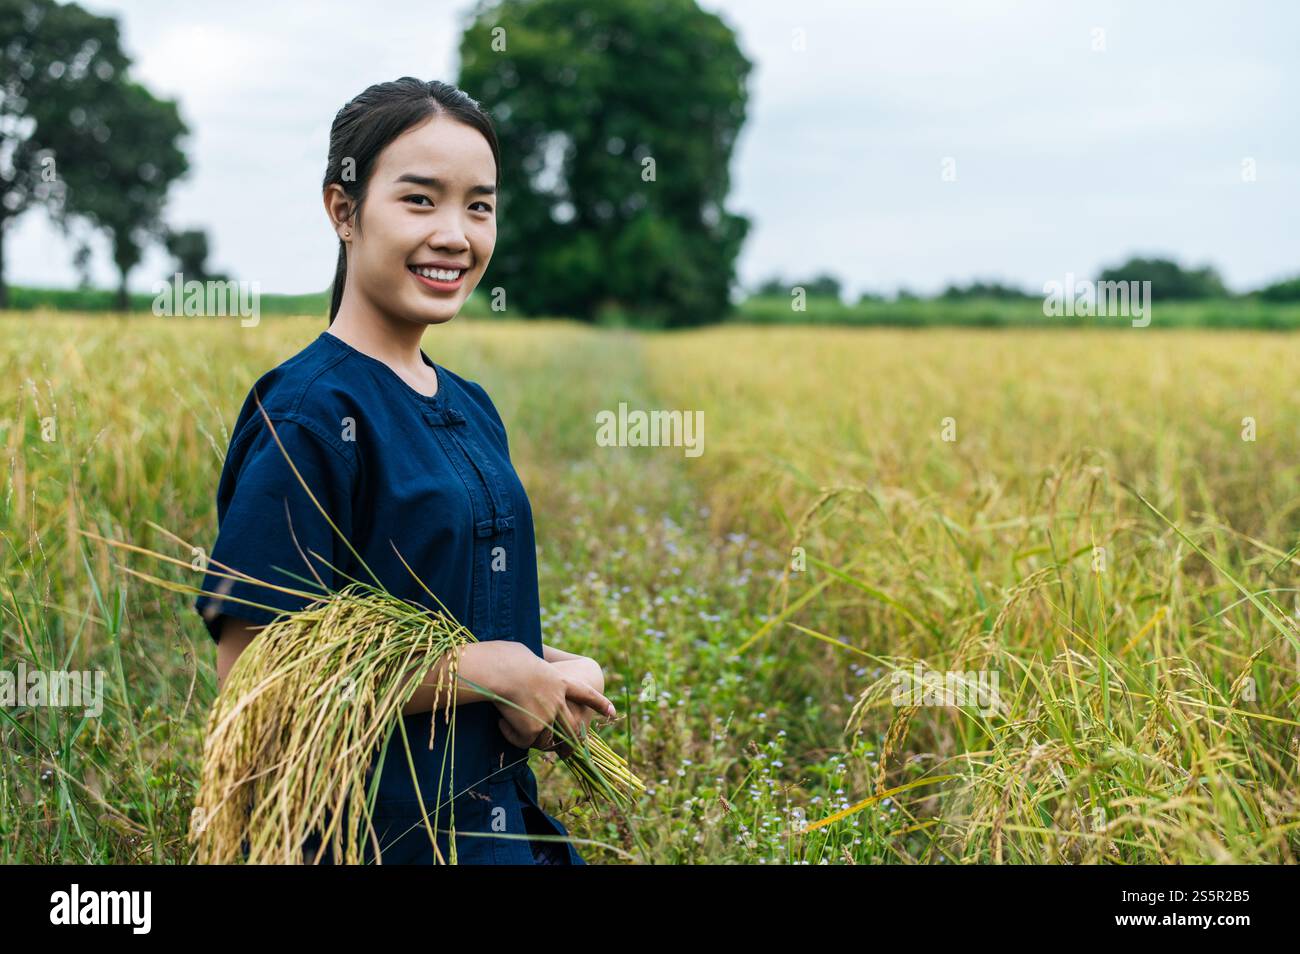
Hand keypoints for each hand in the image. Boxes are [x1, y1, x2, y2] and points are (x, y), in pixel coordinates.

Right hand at [490, 643, 614, 751]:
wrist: (504, 670)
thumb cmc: (509, 658)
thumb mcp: (528, 656)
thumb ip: (533, 667)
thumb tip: (523, 660)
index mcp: (560, 681)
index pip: (585, 694)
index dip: (598, 703)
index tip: (612, 711)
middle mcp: (559, 702)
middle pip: (572, 727)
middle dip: (572, 744)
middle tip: (566, 754)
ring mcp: (549, 717)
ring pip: (545, 740)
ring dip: (531, 738)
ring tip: (512, 727)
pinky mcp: (534, 729)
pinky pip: (523, 741)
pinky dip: (511, 734)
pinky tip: (502, 722)